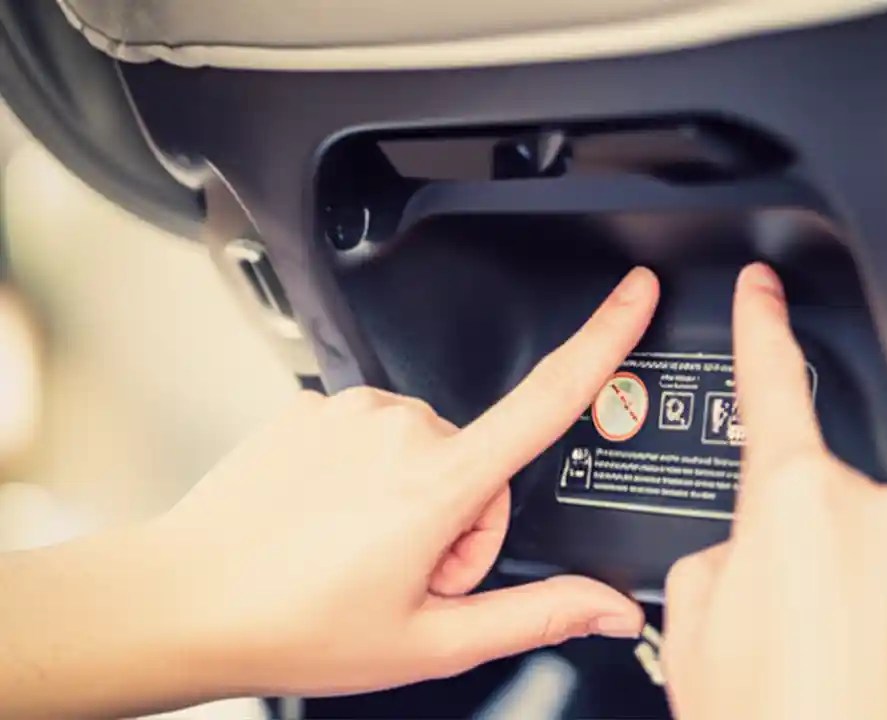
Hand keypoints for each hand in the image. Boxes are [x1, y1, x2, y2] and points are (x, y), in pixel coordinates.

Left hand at [0, 267, 658, 718]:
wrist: (181, 602)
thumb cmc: (294, 626)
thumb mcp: (431, 640)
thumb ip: (535, 616)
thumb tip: (607, 610)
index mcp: (437, 485)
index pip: (545, 399)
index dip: (603, 339)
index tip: (634, 293)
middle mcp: (398, 429)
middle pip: (483, 462)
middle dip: (466, 520)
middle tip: (412, 573)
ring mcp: (351, 411)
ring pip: (431, 449)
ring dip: (419, 496)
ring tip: (364, 549)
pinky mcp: (316, 405)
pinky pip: (378, 434)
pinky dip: (371, 476)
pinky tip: (332, 519)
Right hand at [661, 264, 886, 719]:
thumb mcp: (695, 622)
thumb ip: (724, 551)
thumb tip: (755, 544)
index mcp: (793, 500)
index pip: (773, 387)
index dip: (763, 328)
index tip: (763, 289)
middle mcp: (877, 510)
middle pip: (833, 493)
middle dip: (809, 537)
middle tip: (790, 615)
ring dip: (866, 582)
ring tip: (840, 654)